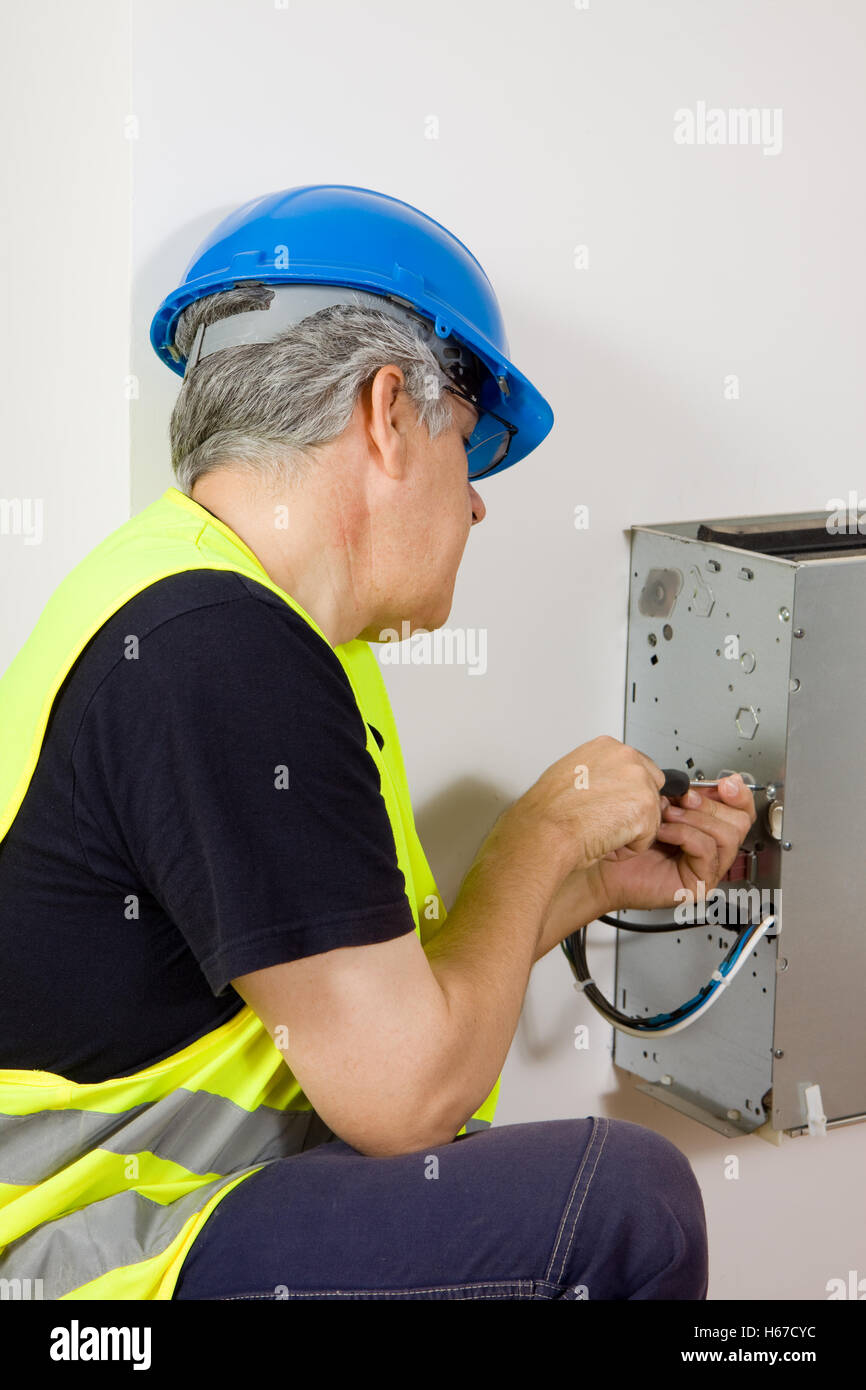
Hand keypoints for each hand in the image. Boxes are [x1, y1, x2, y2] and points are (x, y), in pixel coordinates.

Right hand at [515, 734, 666, 875]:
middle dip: (634, 808)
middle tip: (606, 822)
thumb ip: (596, 773)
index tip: (609, 804)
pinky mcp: (645, 809)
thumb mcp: (569, 774)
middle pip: (652, 788)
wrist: (544, 831)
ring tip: (598, 831)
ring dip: (629, 830)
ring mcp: (639, 782)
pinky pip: (645, 838)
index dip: (625, 793)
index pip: (637, 768)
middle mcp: (626, 758)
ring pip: (650, 815)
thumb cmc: (547, 811)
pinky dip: (627, 848)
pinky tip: (604, 842)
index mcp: (607, 747)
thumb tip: (605, 786)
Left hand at [597, 773, 757, 913]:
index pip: (741, 809)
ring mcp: (708, 867)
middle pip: (740, 821)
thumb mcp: (657, 807)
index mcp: (707, 826)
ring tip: (667, 816)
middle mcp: (712, 848)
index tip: (724, 783)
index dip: (737, 793)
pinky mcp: (699, 883)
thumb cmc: (624, 839)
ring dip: (695, 819)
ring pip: (728, 835)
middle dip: (709, 805)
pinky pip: (707, 850)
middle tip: (682, 800)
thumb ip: (681, 794)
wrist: (602, 866)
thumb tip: (694, 782)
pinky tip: (663, 832)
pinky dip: (685, 834)